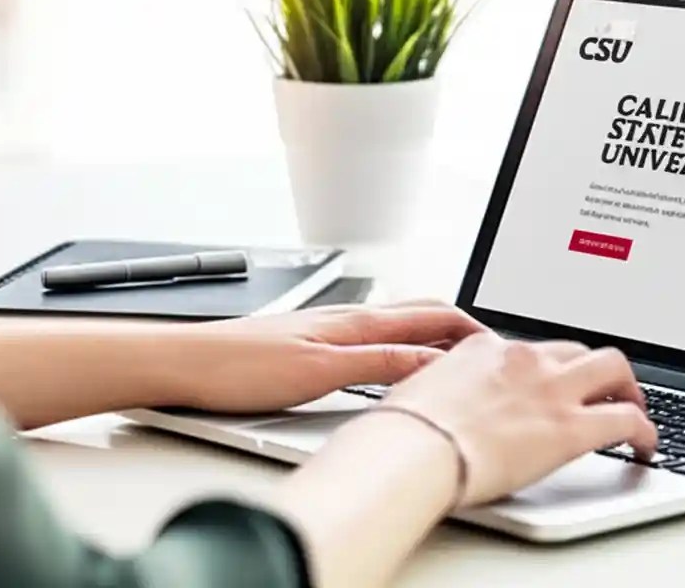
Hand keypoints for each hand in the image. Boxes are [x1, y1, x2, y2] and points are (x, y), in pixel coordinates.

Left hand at [171, 300, 485, 412]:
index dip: (471, 331)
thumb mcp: (322, 372)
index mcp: (357, 322)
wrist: (184, 363)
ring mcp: (330, 329)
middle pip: (421, 313)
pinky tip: (396, 364)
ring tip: (455, 359)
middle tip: (489, 353)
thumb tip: (433, 359)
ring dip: (433, 335)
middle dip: (460, 328)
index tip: (500, 351)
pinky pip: (374, 339)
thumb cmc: (240, 367)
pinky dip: (402, 346)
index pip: (432, 316)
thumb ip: (380, 363)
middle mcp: (347, 319)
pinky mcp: (312, 345)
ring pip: (398, 324)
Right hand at [379, 332, 656, 505]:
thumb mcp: (416, 392)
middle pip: (577, 349)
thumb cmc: (404, 431)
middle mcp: (524, 359)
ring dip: (627, 387)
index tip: (547, 383)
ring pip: (613, 367)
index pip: (528, 349)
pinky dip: (644, 431)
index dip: (544, 368)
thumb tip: (436, 407)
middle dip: (594, 368)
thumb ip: (440, 390)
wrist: (414, 449)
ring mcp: (552, 389)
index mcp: (484, 349)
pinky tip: (645, 446)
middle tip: (602, 389)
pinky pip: (628, 420)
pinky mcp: (571, 427)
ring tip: (632, 408)